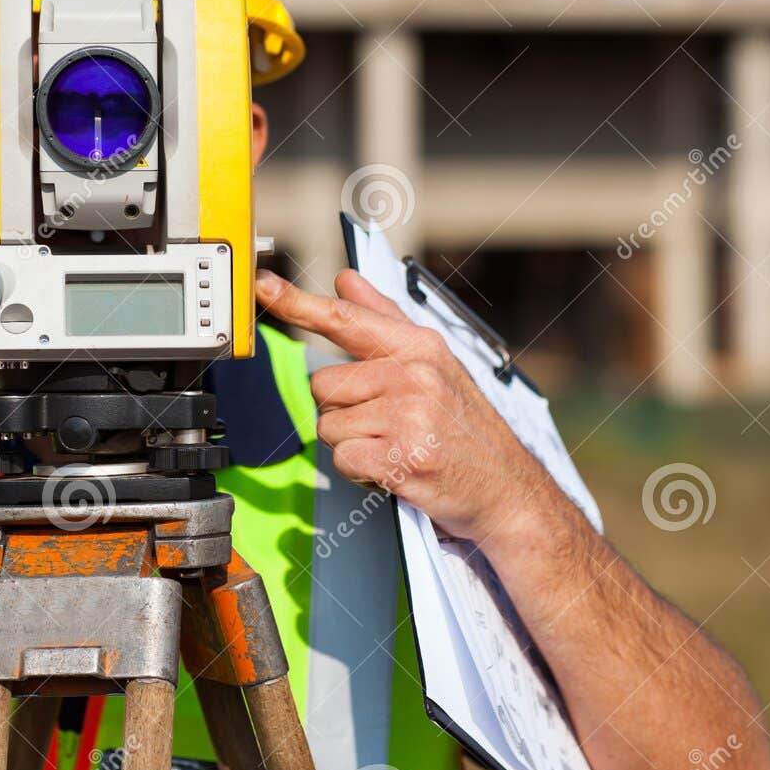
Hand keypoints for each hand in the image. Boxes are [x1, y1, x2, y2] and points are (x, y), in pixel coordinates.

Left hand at [255, 269, 561, 546]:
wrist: (506, 490)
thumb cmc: (466, 429)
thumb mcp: (435, 365)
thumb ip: (384, 320)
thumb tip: (346, 279)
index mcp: (419, 347)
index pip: (346, 318)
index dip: (298, 302)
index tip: (264, 285)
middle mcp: (414, 375)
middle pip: (323, 385)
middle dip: (343, 411)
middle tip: (384, 425)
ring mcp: (410, 415)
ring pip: (329, 426)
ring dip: (352, 444)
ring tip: (393, 446)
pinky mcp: (403, 456)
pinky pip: (343, 459)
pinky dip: (360, 473)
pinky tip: (392, 469)